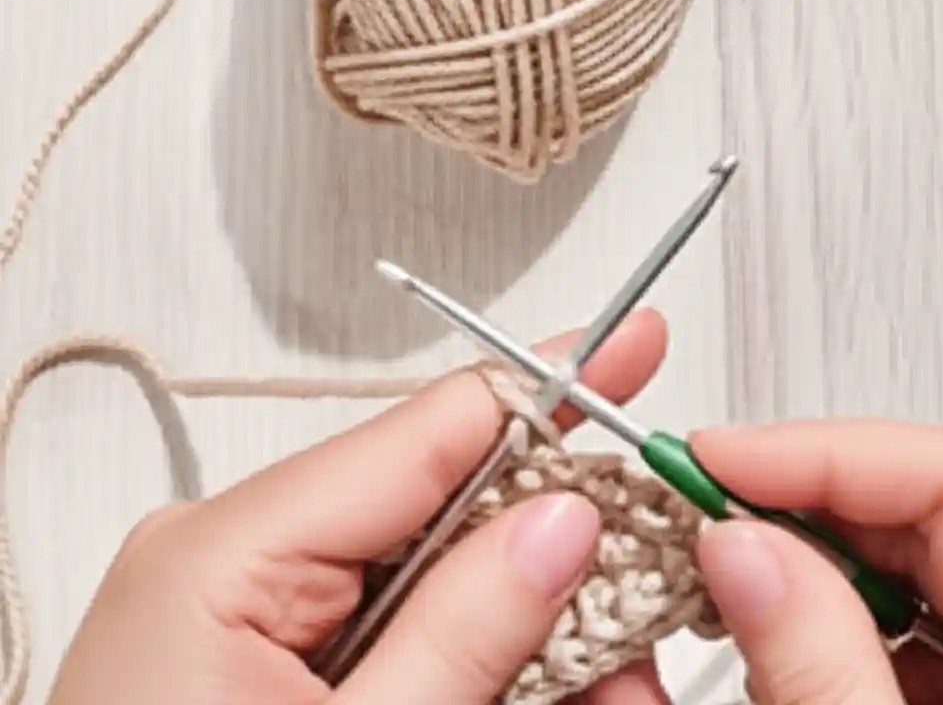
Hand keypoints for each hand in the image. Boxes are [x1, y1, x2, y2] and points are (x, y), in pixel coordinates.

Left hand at [47, 310, 675, 704]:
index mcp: (224, 555)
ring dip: (527, 625)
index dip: (546, 386)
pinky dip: (477, 659)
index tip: (629, 350)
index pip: (425, 428)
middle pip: (442, 501)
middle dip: (556, 549)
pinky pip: (402, 627)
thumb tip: (561, 523)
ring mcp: (249, 610)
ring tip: (594, 688)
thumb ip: (464, 630)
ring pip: (437, 574)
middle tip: (641, 603)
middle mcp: (231, 561)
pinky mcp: (272, 658)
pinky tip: (527, 692)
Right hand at [689, 422, 942, 703]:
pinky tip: (785, 630)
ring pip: (933, 553)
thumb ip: (811, 666)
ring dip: (817, 552)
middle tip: (698, 512)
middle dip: (806, 498)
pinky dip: (847, 607)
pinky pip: (934, 612)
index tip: (716, 465)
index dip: (823, 451)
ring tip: (724, 577)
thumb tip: (742, 549)